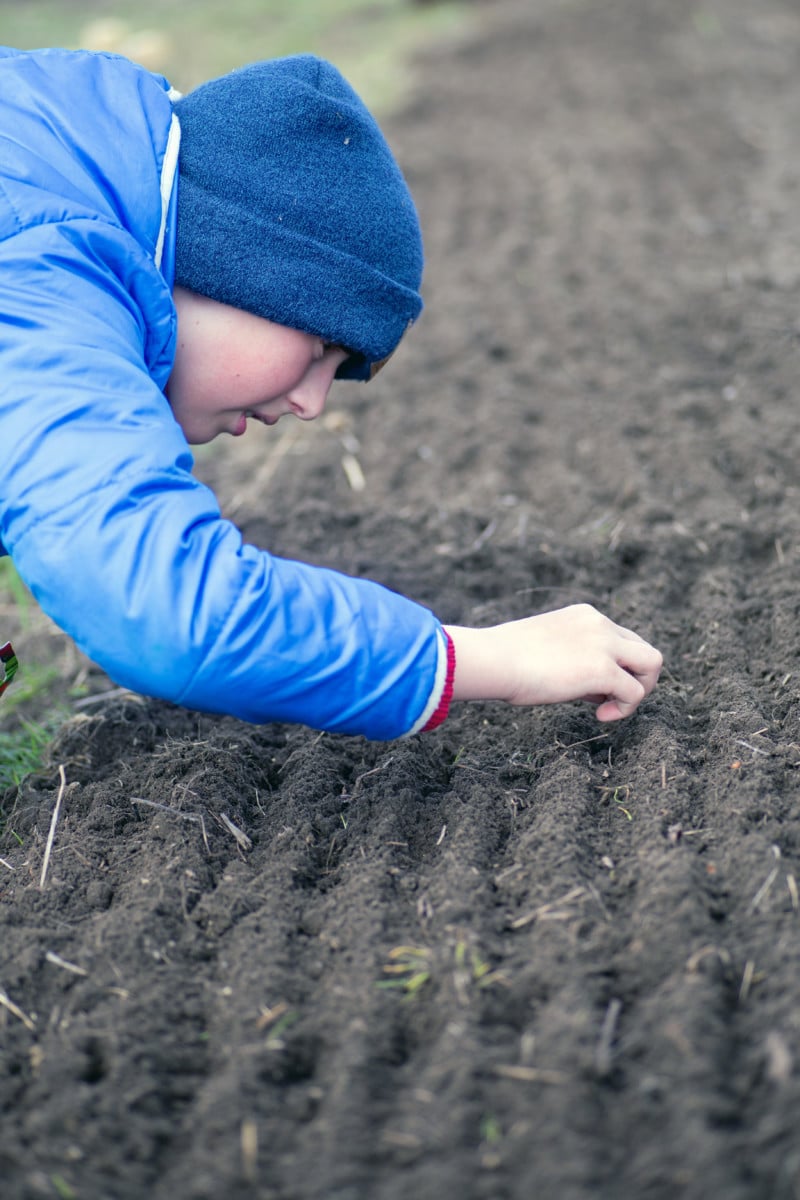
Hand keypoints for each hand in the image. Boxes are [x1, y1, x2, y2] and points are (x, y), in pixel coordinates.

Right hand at [444, 603, 662, 720]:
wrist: (492, 660)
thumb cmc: (504, 661)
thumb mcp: (546, 650)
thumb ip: (573, 660)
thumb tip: (593, 689)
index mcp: (584, 616)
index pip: (621, 639)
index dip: (615, 666)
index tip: (591, 687)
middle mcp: (599, 623)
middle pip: (643, 649)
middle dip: (634, 678)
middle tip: (608, 700)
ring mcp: (604, 644)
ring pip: (652, 664)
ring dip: (640, 690)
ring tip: (612, 708)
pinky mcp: (602, 669)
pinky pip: (634, 692)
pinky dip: (624, 708)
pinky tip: (601, 716)